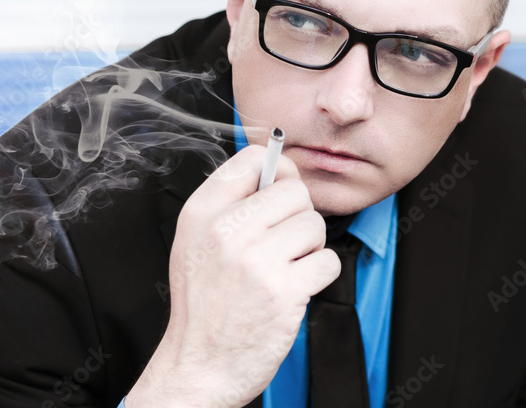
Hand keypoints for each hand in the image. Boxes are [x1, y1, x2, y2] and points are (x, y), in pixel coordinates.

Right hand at [126, 145, 340, 407]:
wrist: (198, 366)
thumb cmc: (205, 304)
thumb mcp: (197, 241)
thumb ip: (231, 202)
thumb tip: (277, 166)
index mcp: (202, 213)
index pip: (253, 159)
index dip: (278, 172)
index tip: (279, 195)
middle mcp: (226, 231)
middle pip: (295, 191)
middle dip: (298, 217)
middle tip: (280, 246)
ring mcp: (256, 261)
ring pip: (315, 225)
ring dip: (309, 249)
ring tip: (283, 270)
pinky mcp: (284, 290)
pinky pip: (328, 260)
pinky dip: (319, 275)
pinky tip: (294, 289)